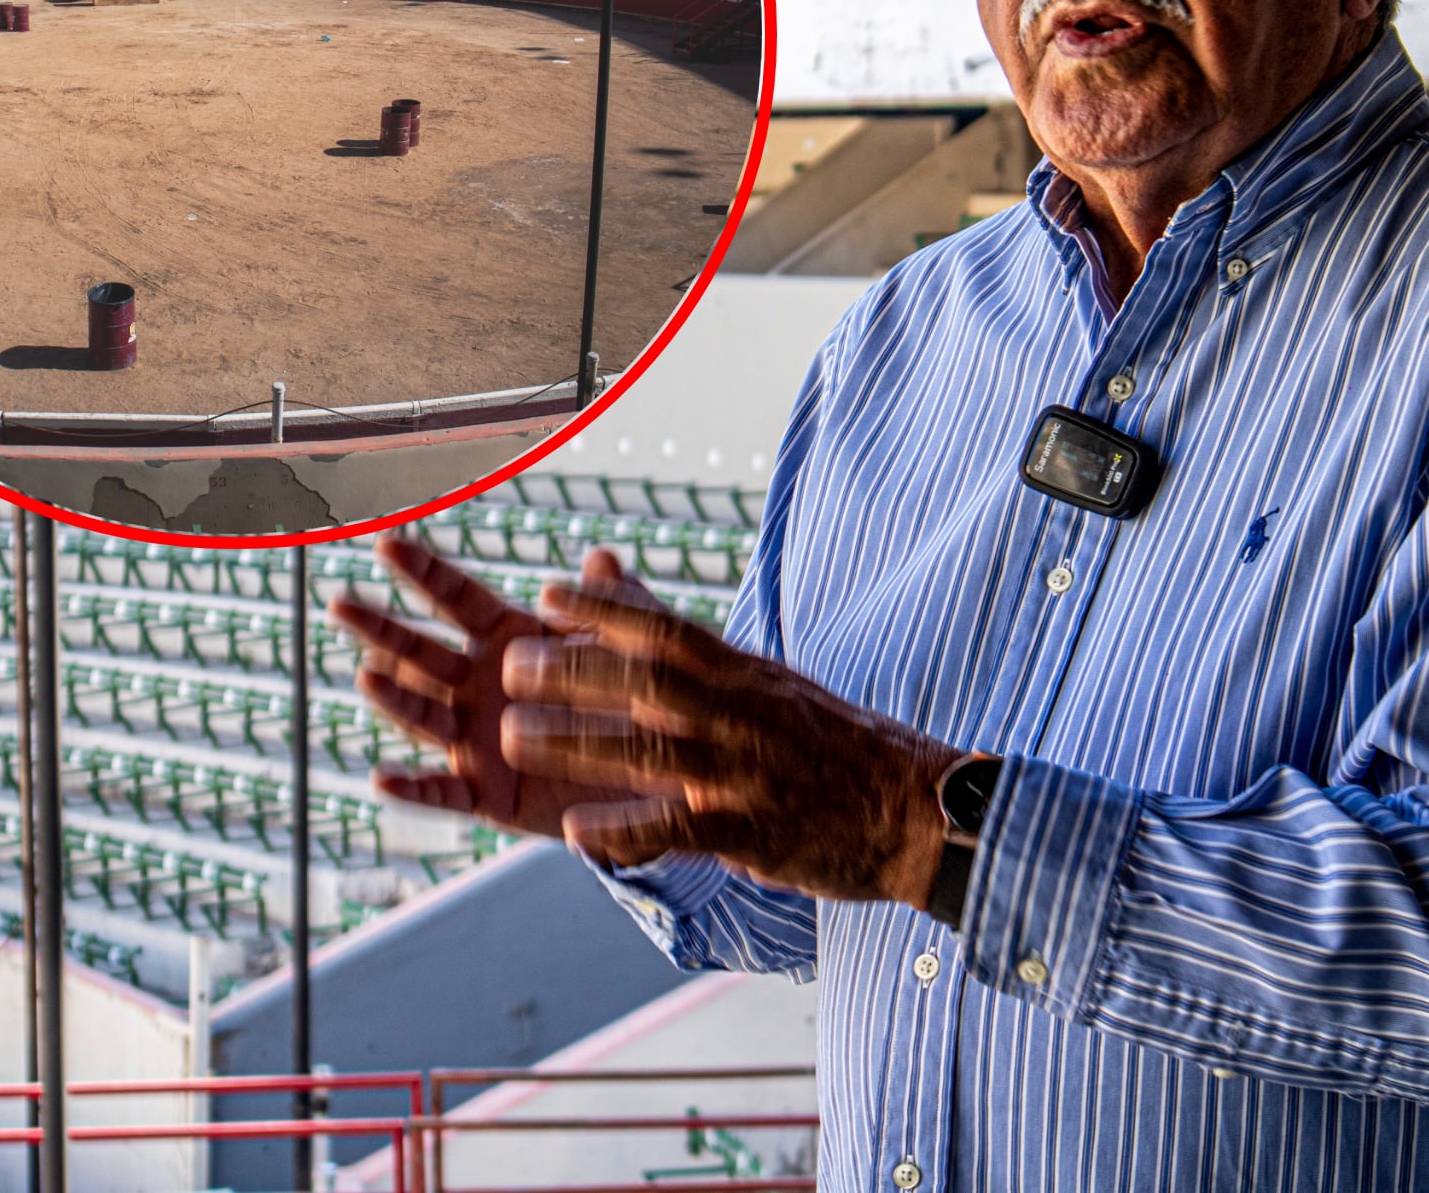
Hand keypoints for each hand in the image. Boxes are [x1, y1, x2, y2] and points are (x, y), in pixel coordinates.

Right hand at [334, 537, 647, 839]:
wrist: (652, 777)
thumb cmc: (634, 698)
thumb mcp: (631, 648)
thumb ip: (614, 606)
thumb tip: (603, 558)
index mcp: (508, 640)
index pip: (457, 598)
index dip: (423, 571)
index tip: (386, 541)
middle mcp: (479, 685)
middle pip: (420, 651)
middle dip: (380, 628)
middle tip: (340, 602)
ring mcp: (475, 738)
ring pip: (423, 714)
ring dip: (393, 697)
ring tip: (369, 675)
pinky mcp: (485, 794)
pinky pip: (441, 791)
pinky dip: (411, 789)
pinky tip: (381, 779)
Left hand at [501, 579, 962, 908]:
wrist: (917, 811)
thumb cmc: (832, 744)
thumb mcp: (768, 685)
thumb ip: (694, 650)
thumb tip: (635, 598)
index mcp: (746, 675)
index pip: (670, 630)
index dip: (607, 611)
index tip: (547, 595)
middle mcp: (743, 714)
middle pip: (651, 682)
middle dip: (578, 670)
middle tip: (511, 664)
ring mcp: (747, 773)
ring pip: (655, 750)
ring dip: (581, 742)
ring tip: (514, 737)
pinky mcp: (754, 832)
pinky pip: (680, 830)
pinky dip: (627, 831)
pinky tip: (577, 833)